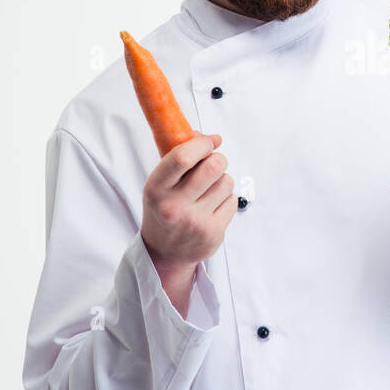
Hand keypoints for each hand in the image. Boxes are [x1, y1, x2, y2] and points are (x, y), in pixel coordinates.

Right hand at [141, 132, 237, 309]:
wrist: (165, 252)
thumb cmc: (164, 208)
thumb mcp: (159, 184)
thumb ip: (179, 159)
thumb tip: (212, 137)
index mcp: (157, 189)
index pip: (182, 157)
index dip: (201, 143)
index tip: (210, 140)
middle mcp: (175, 206)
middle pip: (213, 166)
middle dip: (218, 159)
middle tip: (213, 162)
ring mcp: (195, 221)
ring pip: (226, 182)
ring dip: (222, 180)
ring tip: (209, 190)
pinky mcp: (213, 232)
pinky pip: (232, 200)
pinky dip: (226, 198)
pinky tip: (212, 206)